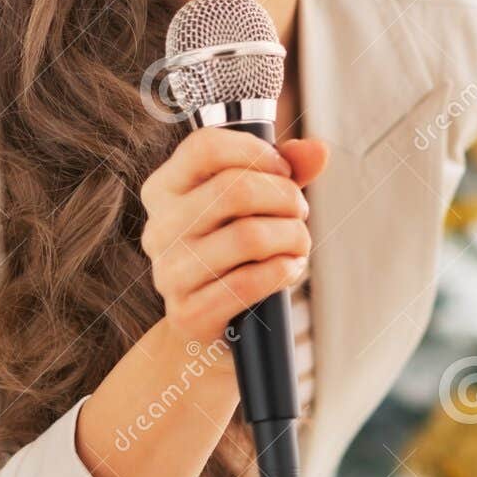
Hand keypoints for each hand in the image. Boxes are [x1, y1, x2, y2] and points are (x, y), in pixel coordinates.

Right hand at [140, 128, 330, 348]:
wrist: (210, 328)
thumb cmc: (235, 253)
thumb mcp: (257, 202)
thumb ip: (284, 170)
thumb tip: (318, 151)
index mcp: (164, 189)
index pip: (204, 148)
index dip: (256, 152)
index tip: (283, 170)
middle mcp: (159, 228)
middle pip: (235, 188)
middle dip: (285, 197)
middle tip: (300, 211)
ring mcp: (169, 272)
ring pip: (249, 235)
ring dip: (292, 237)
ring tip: (299, 243)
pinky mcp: (187, 314)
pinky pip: (249, 282)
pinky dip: (282, 271)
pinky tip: (289, 269)